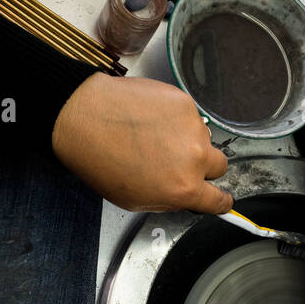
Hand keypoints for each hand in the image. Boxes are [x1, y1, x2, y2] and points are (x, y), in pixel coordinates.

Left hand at [52, 73, 233, 213]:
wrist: (84, 119)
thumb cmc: (100, 160)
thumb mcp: (134, 200)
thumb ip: (169, 199)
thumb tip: (184, 196)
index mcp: (183, 189)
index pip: (220, 201)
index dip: (220, 201)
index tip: (219, 198)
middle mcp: (194, 158)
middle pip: (220, 166)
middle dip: (204, 167)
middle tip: (178, 162)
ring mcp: (192, 127)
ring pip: (204, 138)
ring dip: (188, 140)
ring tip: (155, 136)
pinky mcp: (183, 102)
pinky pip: (189, 116)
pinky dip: (175, 119)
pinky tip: (151, 119)